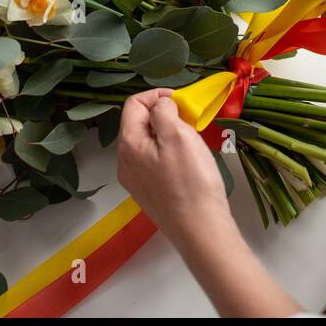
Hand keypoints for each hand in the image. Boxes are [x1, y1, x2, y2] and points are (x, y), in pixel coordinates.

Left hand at [117, 89, 231, 246]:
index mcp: (128, 145)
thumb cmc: (191, 181)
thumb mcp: (178, 135)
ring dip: (169, 135)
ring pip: (148, 144)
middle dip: (164, 115)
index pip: (133, 104)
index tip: (182, 101)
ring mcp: (135, 181)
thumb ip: (164, 112)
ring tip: (192, 141)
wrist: (200, 230)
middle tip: (190, 121)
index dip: (157, 95)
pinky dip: (169, 153)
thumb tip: (160, 106)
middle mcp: (125, 162)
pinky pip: (154, 163)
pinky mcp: (149, 194)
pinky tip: (188, 163)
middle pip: (139, 124)